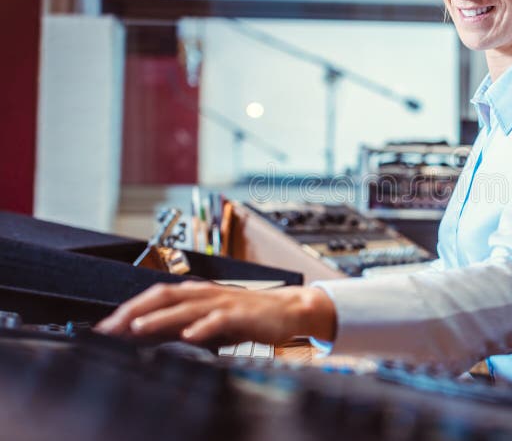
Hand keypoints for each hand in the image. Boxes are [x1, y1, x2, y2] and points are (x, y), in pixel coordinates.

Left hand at [95, 281, 335, 345]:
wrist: (288, 310)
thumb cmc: (248, 316)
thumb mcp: (210, 321)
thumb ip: (183, 325)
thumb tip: (149, 336)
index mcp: (196, 293)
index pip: (156, 297)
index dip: (129, 309)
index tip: (104, 327)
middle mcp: (206, 293)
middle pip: (163, 295)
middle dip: (134, 311)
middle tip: (109, 328)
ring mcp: (223, 302)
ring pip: (186, 306)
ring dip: (160, 317)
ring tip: (137, 328)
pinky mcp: (242, 314)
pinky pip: (219, 319)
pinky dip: (202, 327)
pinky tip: (189, 336)